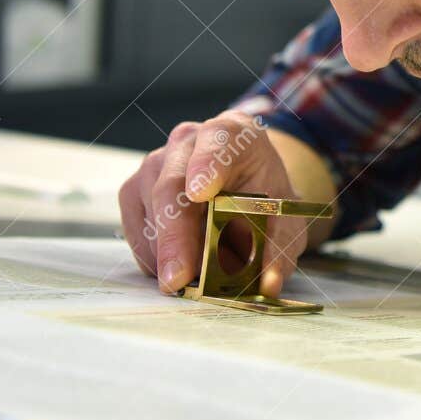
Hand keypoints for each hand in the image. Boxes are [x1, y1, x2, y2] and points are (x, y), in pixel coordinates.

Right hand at [117, 111, 312, 297]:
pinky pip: (135, 228)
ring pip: (149, 209)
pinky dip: (153, 256)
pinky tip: (176, 268)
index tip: (201, 192)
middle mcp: (187, 142)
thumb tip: (269, 284)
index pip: (218, 142)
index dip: (208, 165)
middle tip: (179, 278)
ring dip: (165, 253)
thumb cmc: (264, 198)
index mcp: (232, 135)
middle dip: (174, 236)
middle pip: (172, 185)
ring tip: (190, 283)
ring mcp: (155, 163)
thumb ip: (280, 248)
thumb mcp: (285, 220)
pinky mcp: (134, 190)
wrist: (246, 186)